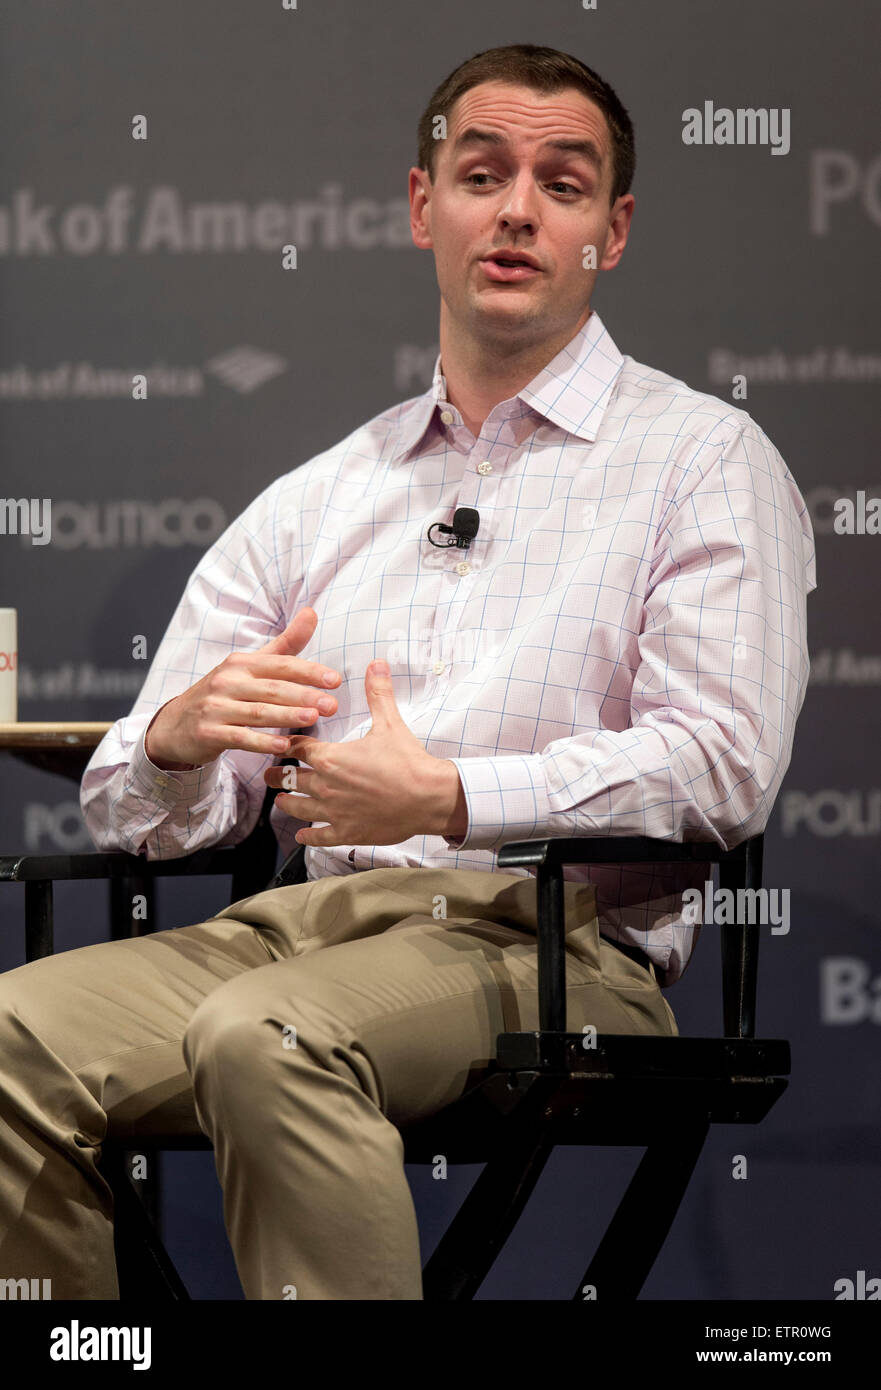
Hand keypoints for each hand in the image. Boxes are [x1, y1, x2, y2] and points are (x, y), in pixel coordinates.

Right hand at [144, 606, 340, 769]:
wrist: (176, 724)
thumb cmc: (223, 693)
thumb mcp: (250, 666)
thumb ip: (285, 644)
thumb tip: (312, 612)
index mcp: (241, 664)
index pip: (280, 664)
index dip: (309, 671)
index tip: (335, 680)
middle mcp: (227, 682)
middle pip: (271, 688)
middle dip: (304, 695)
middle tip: (332, 705)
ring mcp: (215, 707)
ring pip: (257, 712)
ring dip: (286, 716)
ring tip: (312, 719)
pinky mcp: (208, 733)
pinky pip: (239, 738)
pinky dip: (261, 742)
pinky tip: (283, 746)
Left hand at [263, 659, 464, 845]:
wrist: (427, 797)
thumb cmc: (408, 761)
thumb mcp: (390, 723)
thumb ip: (378, 693)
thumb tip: (377, 664)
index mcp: (330, 757)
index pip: (298, 747)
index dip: (288, 743)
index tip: (282, 743)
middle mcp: (325, 785)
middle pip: (291, 778)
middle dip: (278, 774)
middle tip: (270, 774)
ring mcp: (333, 811)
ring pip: (298, 807)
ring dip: (287, 803)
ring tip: (281, 801)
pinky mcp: (346, 831)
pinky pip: (319, 836)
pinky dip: (307, 836)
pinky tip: (301, 836)